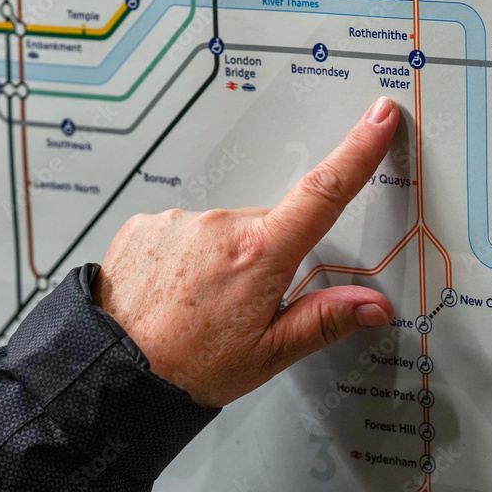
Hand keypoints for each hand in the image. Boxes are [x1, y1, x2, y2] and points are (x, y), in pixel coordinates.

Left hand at [92, 96, 399, 406]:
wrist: (113, 374)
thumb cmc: (188, 367)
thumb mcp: (269, 353)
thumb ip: (324, 320)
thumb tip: (371, 305)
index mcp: (260, 255)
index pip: (324, 193)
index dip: (358, 150)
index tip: (378, 118)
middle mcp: (219, 226)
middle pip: (267, 224)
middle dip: (267, 255)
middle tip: (245, 304)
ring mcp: (178, 221)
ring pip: (222, 229)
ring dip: (222, 257)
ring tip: (201, 304)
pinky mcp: (146, 224)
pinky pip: (182, 231)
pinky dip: (186, 254)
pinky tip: (175, 291)